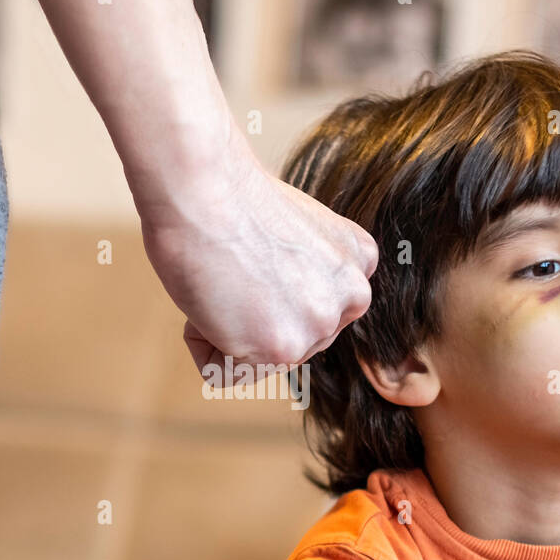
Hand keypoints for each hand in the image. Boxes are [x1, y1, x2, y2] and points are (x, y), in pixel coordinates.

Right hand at [136, 138, 377, 381]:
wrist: (203, 187)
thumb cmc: (230, 198)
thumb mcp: (298, 233)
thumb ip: (307, 273)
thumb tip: (282, 307)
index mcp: (357, 263)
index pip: (312, 311)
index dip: (269, 292)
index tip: (253, 260)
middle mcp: (350, 297)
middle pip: (289, 340)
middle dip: (249, 315)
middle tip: (231, 268)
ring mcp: (319, 326)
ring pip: (258, 358)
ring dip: (224, 328)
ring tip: (221, 278)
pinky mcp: (281, 349)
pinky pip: (225, 372)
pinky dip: (201, 343)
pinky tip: (205, 300)